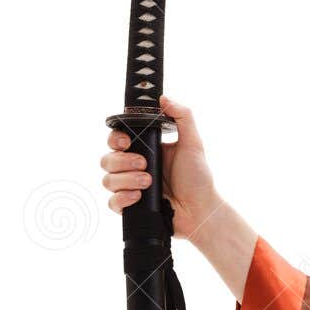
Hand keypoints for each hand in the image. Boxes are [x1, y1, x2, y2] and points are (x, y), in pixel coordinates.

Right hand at [100, 95, 219, 242]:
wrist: (201, 211)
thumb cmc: (199, 179)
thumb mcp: (193, 144)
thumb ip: (182, 117)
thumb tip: (164, 98)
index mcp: (146, 150)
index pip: (117, 139)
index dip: (115, 139)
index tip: (126, 141)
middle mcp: (135, 168)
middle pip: (107, 159)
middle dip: (122, 161)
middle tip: (144, 165)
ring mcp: (131, 187)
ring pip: (108, 180)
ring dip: (125, 179)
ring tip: (148, 182)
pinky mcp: (131, 207)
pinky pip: (112, 202)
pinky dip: (122, 199)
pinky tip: (138, 197)